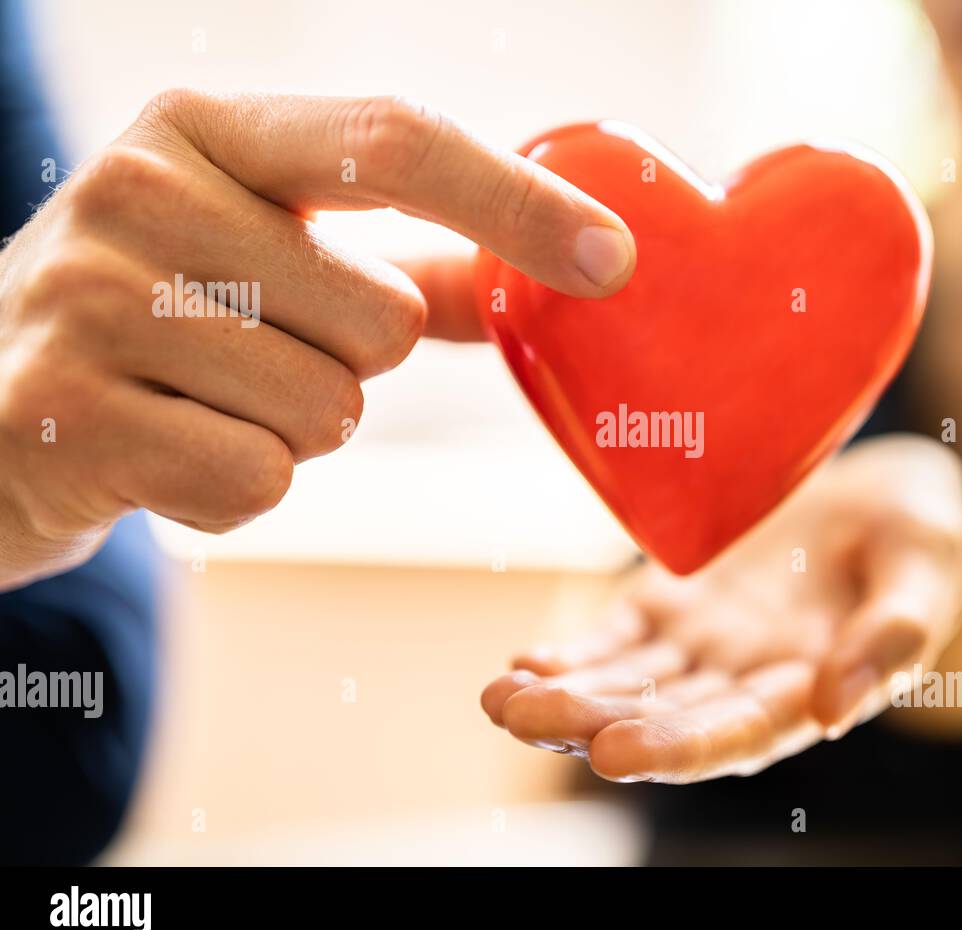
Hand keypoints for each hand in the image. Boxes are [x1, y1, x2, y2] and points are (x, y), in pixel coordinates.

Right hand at [0, 91, 635, 588]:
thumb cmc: (156, 319)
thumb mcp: (262, 256)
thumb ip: (411, 264)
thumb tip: (556, 274)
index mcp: (206, 130)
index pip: (394, 142)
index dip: (516, 202)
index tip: (613, 259)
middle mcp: (139, 192)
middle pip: (384, 317)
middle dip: (352, 364)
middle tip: (253, 352)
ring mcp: (89, 302)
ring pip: (328, 408)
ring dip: (294, 429)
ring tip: (201, 399)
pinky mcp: (66, 415)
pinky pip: (257, 479)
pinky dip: (236, 485)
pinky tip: (164, 452)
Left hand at [482, 435, 961, 782]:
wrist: (882, 496)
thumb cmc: (919, 535)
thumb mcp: (928, 570)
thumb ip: (894, 635)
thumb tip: (835, 710)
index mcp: (811, 688)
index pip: (738, 732)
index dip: (677, 745)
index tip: (613, 750)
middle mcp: (746, 681)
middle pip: (664, 716)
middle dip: (592, 721)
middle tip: (523, 716)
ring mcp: (704, 645)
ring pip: (627, 683)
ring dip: (564, 694)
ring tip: (500, 699)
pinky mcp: (675, 602)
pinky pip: (617, 635)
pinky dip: (575, 651)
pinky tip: (525, 663)